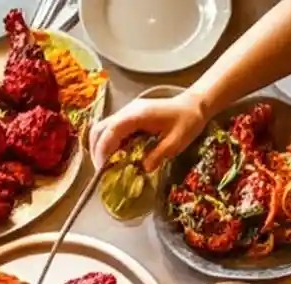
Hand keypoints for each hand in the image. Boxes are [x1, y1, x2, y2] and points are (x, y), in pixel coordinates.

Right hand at [88, 92, 207, 170]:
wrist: (193, 105)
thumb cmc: (187, 121)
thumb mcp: (176, 142)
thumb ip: (159, 155)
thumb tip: (144, 168)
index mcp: (137, 115)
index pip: (110, 132)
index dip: (102, 151)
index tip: (101, 169)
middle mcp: (127, 111)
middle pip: (99, 129)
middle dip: (96, 151)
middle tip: (101, 171)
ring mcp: (127, 113)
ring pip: (103, 129)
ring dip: (101, 147)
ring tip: (107, 166)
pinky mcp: (130, 117)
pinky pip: (112, 130)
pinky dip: (109, 144)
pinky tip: (117, 157)